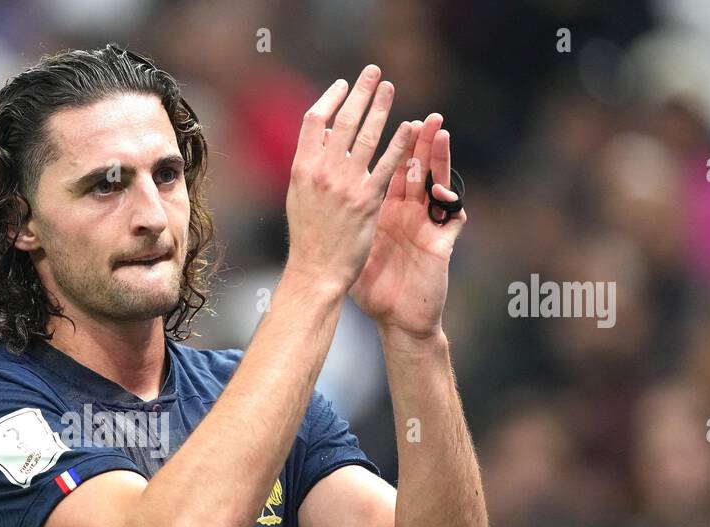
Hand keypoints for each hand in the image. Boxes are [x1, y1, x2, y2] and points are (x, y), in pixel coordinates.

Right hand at [284, 65, 417, 294]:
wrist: (316, 270)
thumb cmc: (308, 235)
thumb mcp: (299, 195)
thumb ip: (310, 165)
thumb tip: (324, 135)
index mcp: (301, 168)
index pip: (314, 120)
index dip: (329, 98)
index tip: (342, 85)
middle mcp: (322, 171)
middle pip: (343, 120)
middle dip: (359, 92)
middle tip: (372, 72)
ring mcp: (345, 184)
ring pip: (366, 136)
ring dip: (380, 108)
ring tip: (389, 88)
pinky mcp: (367, 200)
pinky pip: (387, 164)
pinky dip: (399, 143)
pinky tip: (410, 127)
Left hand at [349, 113, 466, 336]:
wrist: (398, 320)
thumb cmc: (375, 289)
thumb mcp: (357, 249)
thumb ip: (345, 223)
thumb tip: (316, 200)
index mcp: (388, 212)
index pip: (388, 171)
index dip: (387, 147)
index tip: (378, 123)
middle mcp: (411, 214)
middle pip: (417, 170)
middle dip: (419, 142)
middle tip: (422, 115)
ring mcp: (427, 227)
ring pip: (438, 185)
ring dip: (440, 159)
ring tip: (440, 133)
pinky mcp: (441, 245)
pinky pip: (453, 220)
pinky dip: (450, 204)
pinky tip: (444, 190)